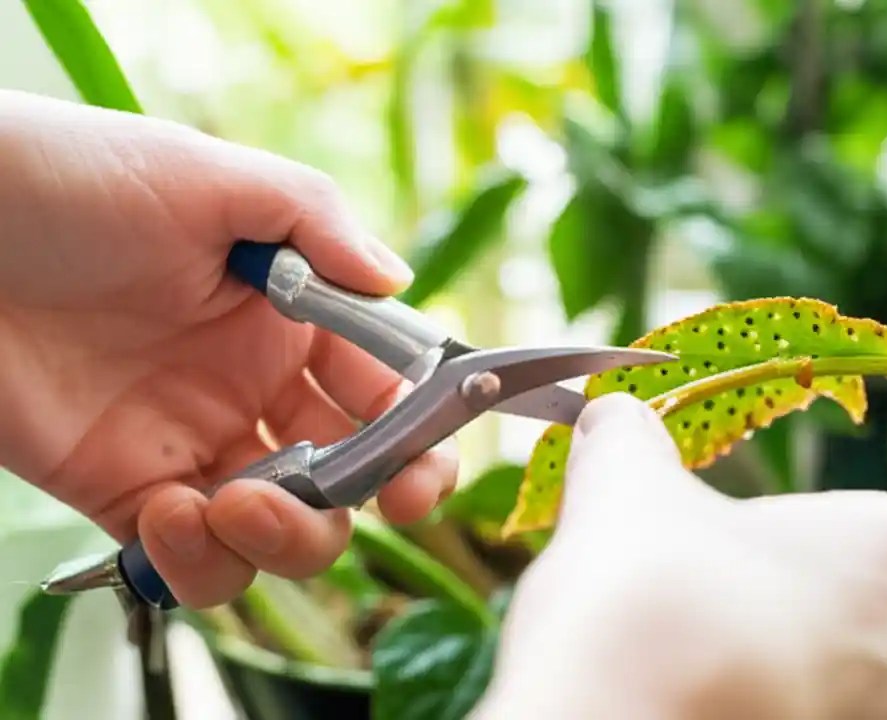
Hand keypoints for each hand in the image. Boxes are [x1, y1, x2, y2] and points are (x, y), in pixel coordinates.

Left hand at [0, 90, 456, 606]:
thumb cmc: (69, 181)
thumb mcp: (206, 178)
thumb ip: (317, 224)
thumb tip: (398, 281)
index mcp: (292, 313)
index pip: (387, 387)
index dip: (419, 434)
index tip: (421, 467)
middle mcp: (255, 384)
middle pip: (353, 474)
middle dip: (365, 501)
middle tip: (338, 498)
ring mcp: (194, 441)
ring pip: (284, 531)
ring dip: (283, 541)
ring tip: (230, 508)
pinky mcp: (127, 490)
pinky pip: (193, 558)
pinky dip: (200, 562)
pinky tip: (169, 516)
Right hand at [473, 394, 886, 719]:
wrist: (621, 715)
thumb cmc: (655, 589)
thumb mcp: (631, 485)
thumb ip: (633, 439)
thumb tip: (614, 416)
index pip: (849, 534)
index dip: (771, 546)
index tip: (717, 565)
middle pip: (856, 611)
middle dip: (789, 613)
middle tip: (711, 616)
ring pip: (846, 682)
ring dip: (789, 671)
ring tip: (712, 666)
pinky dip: (780, 713)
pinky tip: (724, 705)